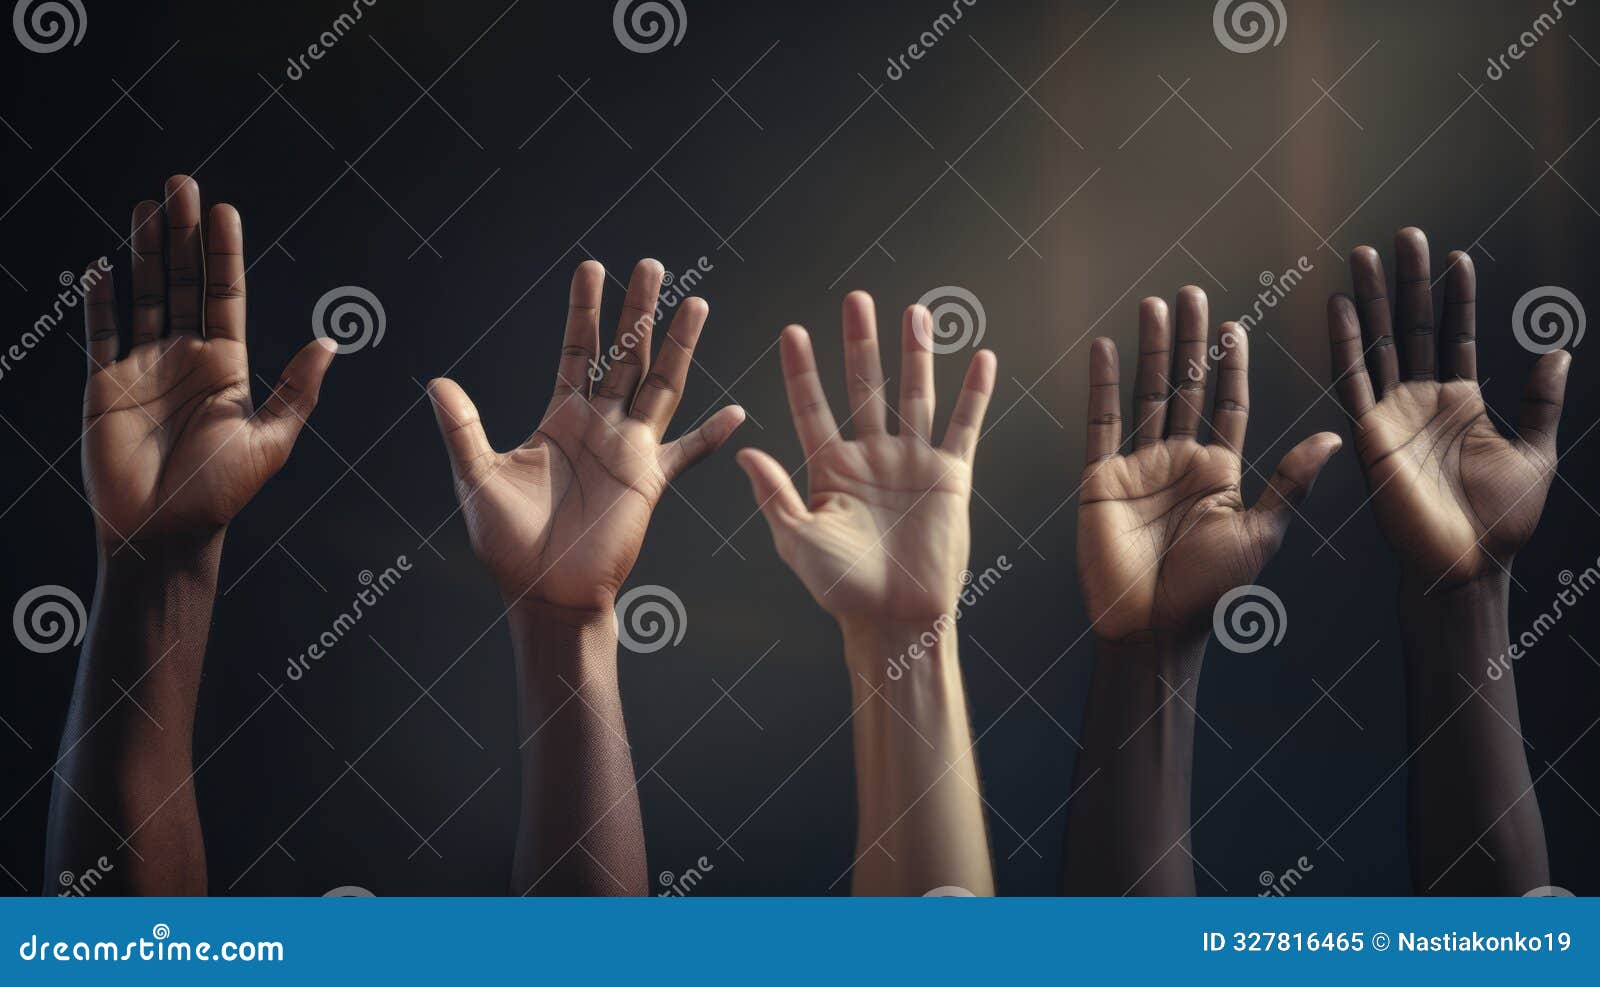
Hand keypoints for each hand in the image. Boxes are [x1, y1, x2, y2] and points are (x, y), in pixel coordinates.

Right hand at [81, 175, 335, 551]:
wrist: (164, 531)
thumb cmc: (221, 492)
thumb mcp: (271, 440)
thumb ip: (297, 389)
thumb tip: (331, 340)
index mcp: (226, 365)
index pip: (225, 294)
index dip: (223, 252)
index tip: (223, 209)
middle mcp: (185, 358)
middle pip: (183, 282)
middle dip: (182, 234)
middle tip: (181, 184)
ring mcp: (143, 367)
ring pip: (144, 295)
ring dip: (143, 251)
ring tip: (147, 205)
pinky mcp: (105, 385)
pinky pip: (102, 333)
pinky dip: (100, 301)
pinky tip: (102, 266)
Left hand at [428, 259, 744, 610]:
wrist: (542, 591)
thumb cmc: (506, 541)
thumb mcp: (476, 477)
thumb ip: (463, 429)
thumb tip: (436, 384)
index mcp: (560, 416)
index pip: (577, 349)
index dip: (585, 310)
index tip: (593, 267)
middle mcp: (599, 424)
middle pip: (626, 354)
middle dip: (638, 310)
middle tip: (651, 265)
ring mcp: (628, 449)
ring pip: (661, 385)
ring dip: (679, 347)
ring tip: (695, 304)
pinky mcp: (649, 481)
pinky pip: (687, 453)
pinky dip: (712, 436)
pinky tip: (735, 413)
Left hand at [735, 292, 996, 628]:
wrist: (896, 618)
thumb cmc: (842, 587)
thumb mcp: (799, 541)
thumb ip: (775, 496)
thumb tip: (745, 454)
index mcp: (830, 469)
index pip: (812, 408)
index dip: (802, 371)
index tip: (792, 333)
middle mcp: (871, 456)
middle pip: (865, 387)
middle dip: (861, 344)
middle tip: (856, 300)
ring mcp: (911, 462)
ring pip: (914, 395)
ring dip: (916, 354)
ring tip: (915, 312)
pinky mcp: (950, 476)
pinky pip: (964, 426)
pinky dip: (975, 393)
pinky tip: (982, 358)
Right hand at [1077, 287, 1340, 643]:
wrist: (1150, 627)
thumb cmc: (1208, 591)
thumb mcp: (1260, 534)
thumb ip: (1289, 482)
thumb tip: (1335, 438)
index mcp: (1219, 472)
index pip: (1228, 404)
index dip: (1231, 365)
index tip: (1235, 325)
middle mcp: (1179, 460)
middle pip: (1186, 386)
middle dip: (1190, 339)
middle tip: (1191, 292)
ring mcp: (1139, 466)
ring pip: (1146, 392)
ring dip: (1151, 349)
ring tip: (1154, 304)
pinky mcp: (1101, 477)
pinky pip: (1101, 422)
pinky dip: (1101, 384)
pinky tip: (1104, 348)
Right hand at [1328, 228, 1570, 588]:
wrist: (1467, 565)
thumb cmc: (1502, 521)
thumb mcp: (1537, 452)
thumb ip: (1541, 400)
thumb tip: (1558, 348)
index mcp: (1460, 403)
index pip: (1455, 335)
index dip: (1456, 297)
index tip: (1456, 257)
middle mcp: (1421, 401)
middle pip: (1411, 326)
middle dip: (1406, 281)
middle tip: (1404, 234)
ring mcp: (1392, 414)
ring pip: (1379, 343)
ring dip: (1371, 299)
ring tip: (1364, 253)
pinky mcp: (1368, 433)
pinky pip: (1353, 380)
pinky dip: (1345, 342)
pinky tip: (1339, 307)